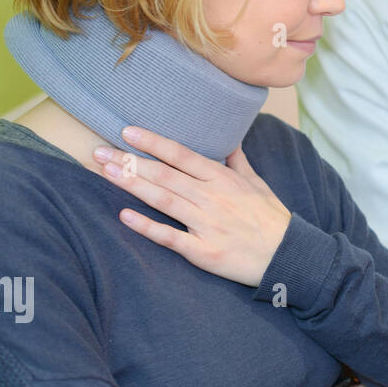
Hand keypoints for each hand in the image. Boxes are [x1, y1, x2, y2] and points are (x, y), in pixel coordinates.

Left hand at [93, 126, 291, 286]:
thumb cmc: (272, 218)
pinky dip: (147, 227)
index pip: (181, 154)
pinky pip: (170, 237)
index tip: (126, 131)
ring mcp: (207, 224)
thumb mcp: (258, 183)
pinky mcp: (204, 251)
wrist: (289, 255)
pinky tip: (125, 216)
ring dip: (132, 185)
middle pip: (164, 175)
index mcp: (223, 178)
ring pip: (163, 200)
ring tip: (106, 173)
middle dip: (129, 161)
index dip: (153, 142)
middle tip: (98, 152)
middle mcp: (212, 197)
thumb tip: (230, 141)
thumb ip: (238, 162)